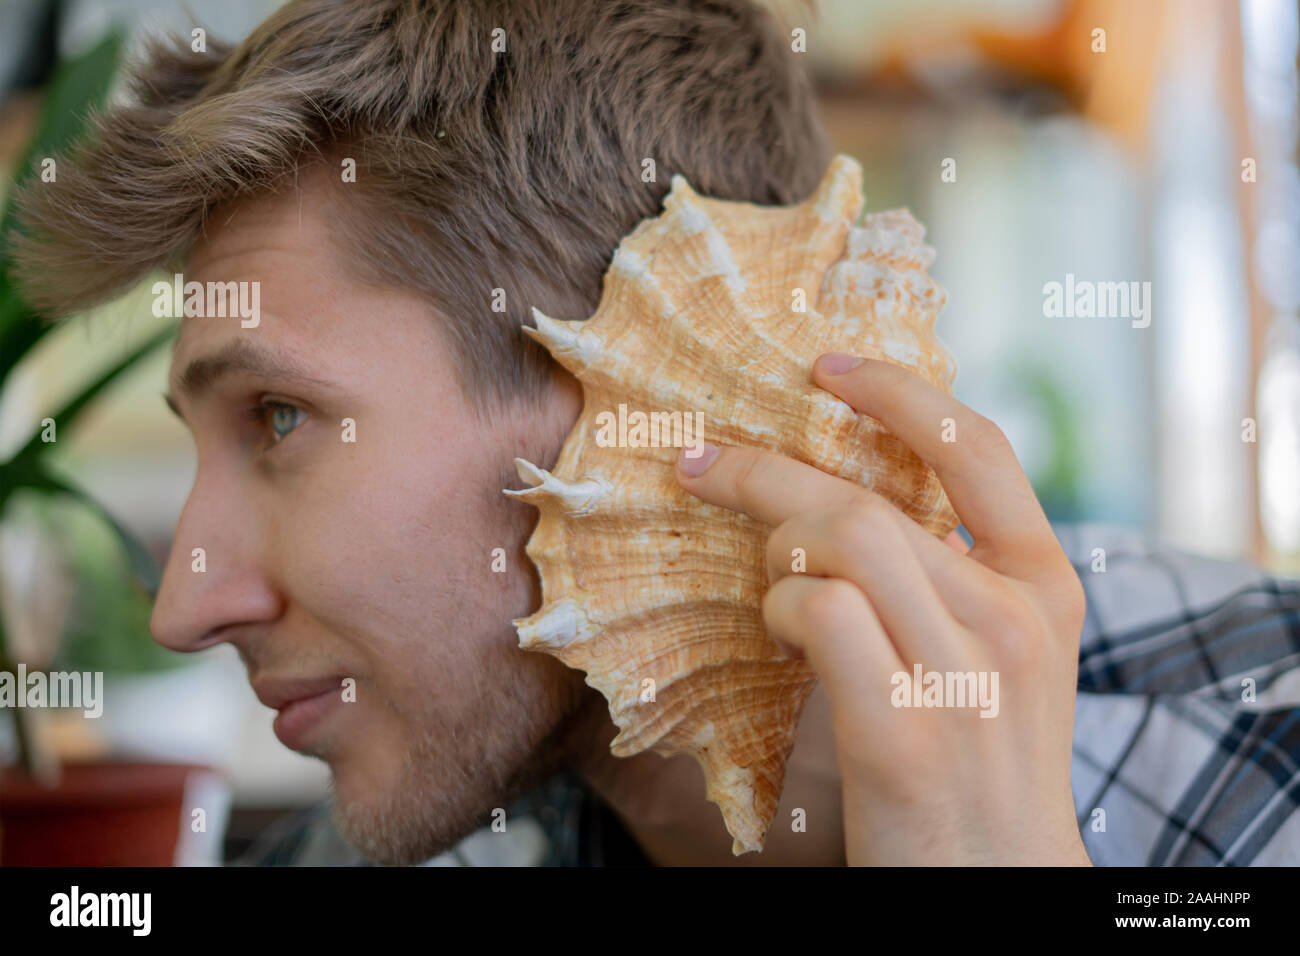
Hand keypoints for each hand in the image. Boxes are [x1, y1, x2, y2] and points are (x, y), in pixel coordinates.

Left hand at [675, 354, 1089, 865]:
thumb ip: (949, 578)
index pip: (980, 448)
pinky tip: (781, 634)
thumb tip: (844, 505)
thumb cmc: (978, 764)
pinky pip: (820, 609)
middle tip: (702, 463)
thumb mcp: (996, 654)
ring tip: (766, 584)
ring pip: (843, 538)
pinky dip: (781, 607)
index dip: (899, 392)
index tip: (827, 367)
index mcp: (1046, 586)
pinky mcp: (904, 729)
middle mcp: (1014, 618)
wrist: (1000, 882)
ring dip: (774, 546)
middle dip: (768, 471)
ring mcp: (965, 674)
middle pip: (872, 497)